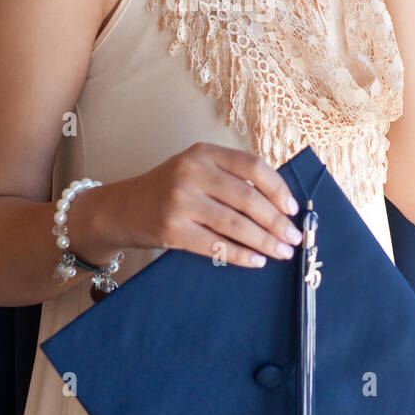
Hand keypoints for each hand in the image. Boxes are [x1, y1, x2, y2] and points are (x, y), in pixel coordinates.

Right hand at [74, 142, 303, 268]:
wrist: (120, 209)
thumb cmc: (167, 190)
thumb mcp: (195, 170)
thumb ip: (228, 177)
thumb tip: (278, 203)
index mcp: (203, 153)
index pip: (251, 166)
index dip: (277, 188)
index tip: (293, 208)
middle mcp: (191, 172)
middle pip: (247, 198)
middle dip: (276, 221)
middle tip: (294, 237)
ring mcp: (180, 201)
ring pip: (234, 224)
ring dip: (264, 241)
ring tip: (282, 251)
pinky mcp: (172, 230)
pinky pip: (215, 245)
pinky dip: (239, 255)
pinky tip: (256, 261)